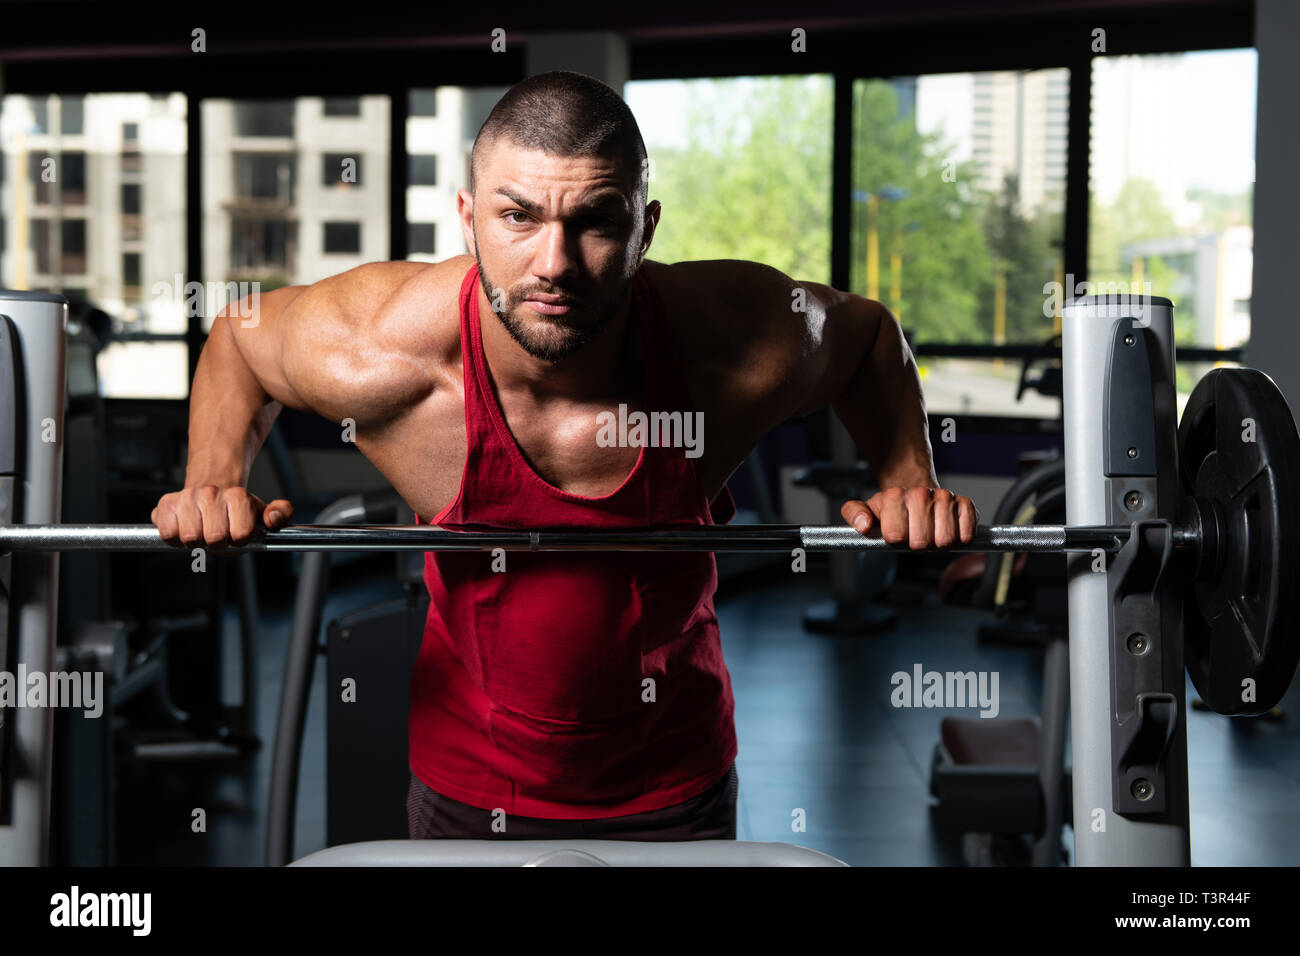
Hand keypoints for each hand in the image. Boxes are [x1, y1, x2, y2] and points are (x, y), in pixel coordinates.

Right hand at [152, 485, 293, 548]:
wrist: (210, 489)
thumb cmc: (235, 508)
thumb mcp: (262, 511)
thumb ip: (280, 514)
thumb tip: (272, 518)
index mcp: (238, 496)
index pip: (241, 534)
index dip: (240, 540)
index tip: (238, 534)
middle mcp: (211, 493)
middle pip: (214, 538)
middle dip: (218, 543)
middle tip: (218, 534)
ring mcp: (187, 497)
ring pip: (190, 538)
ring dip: (197, 541)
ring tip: (202, 531)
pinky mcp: (165, 504)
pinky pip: (168, 534)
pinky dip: (175, 538)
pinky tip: (185, 528)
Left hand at [840, 486, 978, 549]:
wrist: (914, 490)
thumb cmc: (891, 507)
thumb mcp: (866, 509)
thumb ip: (854, 514)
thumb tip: (863, 525)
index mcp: (895, 496)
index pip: (896, 535)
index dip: (895, 540)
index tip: (895, 533)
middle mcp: (921, 494)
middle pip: (922, 542)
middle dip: (916, 544)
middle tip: (913, 534)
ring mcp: (945, 497)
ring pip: (945, 540)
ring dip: (937, 542)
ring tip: (929, 532)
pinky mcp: (965, 504)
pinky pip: (966, 534)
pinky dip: (958, 538)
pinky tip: (947, 529)